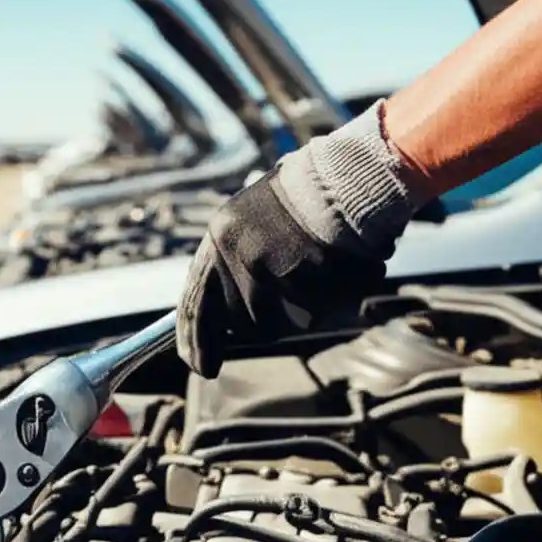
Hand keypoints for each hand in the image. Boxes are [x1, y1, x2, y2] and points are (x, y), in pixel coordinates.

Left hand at [175, 101, 417, 377]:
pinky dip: (338, 294)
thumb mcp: (251, 221)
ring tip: (324, 264)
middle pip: (245, 321)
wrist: (347, 174)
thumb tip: (227, 316)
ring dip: (309, 304)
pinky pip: (321, 307)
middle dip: (270, 317)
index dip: (196, 341)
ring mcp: (270, 266)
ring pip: (286, 320)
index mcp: (218, 237)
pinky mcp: (305, 276)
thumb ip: (234, 263)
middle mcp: (236, 254)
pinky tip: (344, 264)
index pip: (194, 304)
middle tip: (297, 288)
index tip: (201, 367)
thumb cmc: (305, 198)